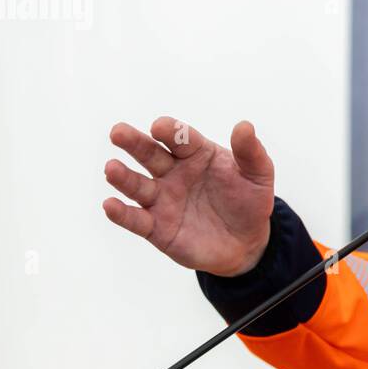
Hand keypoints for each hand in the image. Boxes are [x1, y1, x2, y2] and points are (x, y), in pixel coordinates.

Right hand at [103, 117, 274, 276]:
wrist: (246, 242)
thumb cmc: (249, 200)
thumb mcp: (258, 174)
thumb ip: (250, 152)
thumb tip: (244, 126)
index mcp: (196, 153)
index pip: (180, 138)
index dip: (170, 131)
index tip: (160, 127)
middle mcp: (173, 173)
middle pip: (150, 154)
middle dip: (133, 142)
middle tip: (118, 131)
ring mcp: (163, 199)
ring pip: (138, 185)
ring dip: (123, 177)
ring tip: (111, 169)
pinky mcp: (157, 228)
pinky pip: (136, 220)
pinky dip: (122, 214)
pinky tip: (110, 205)